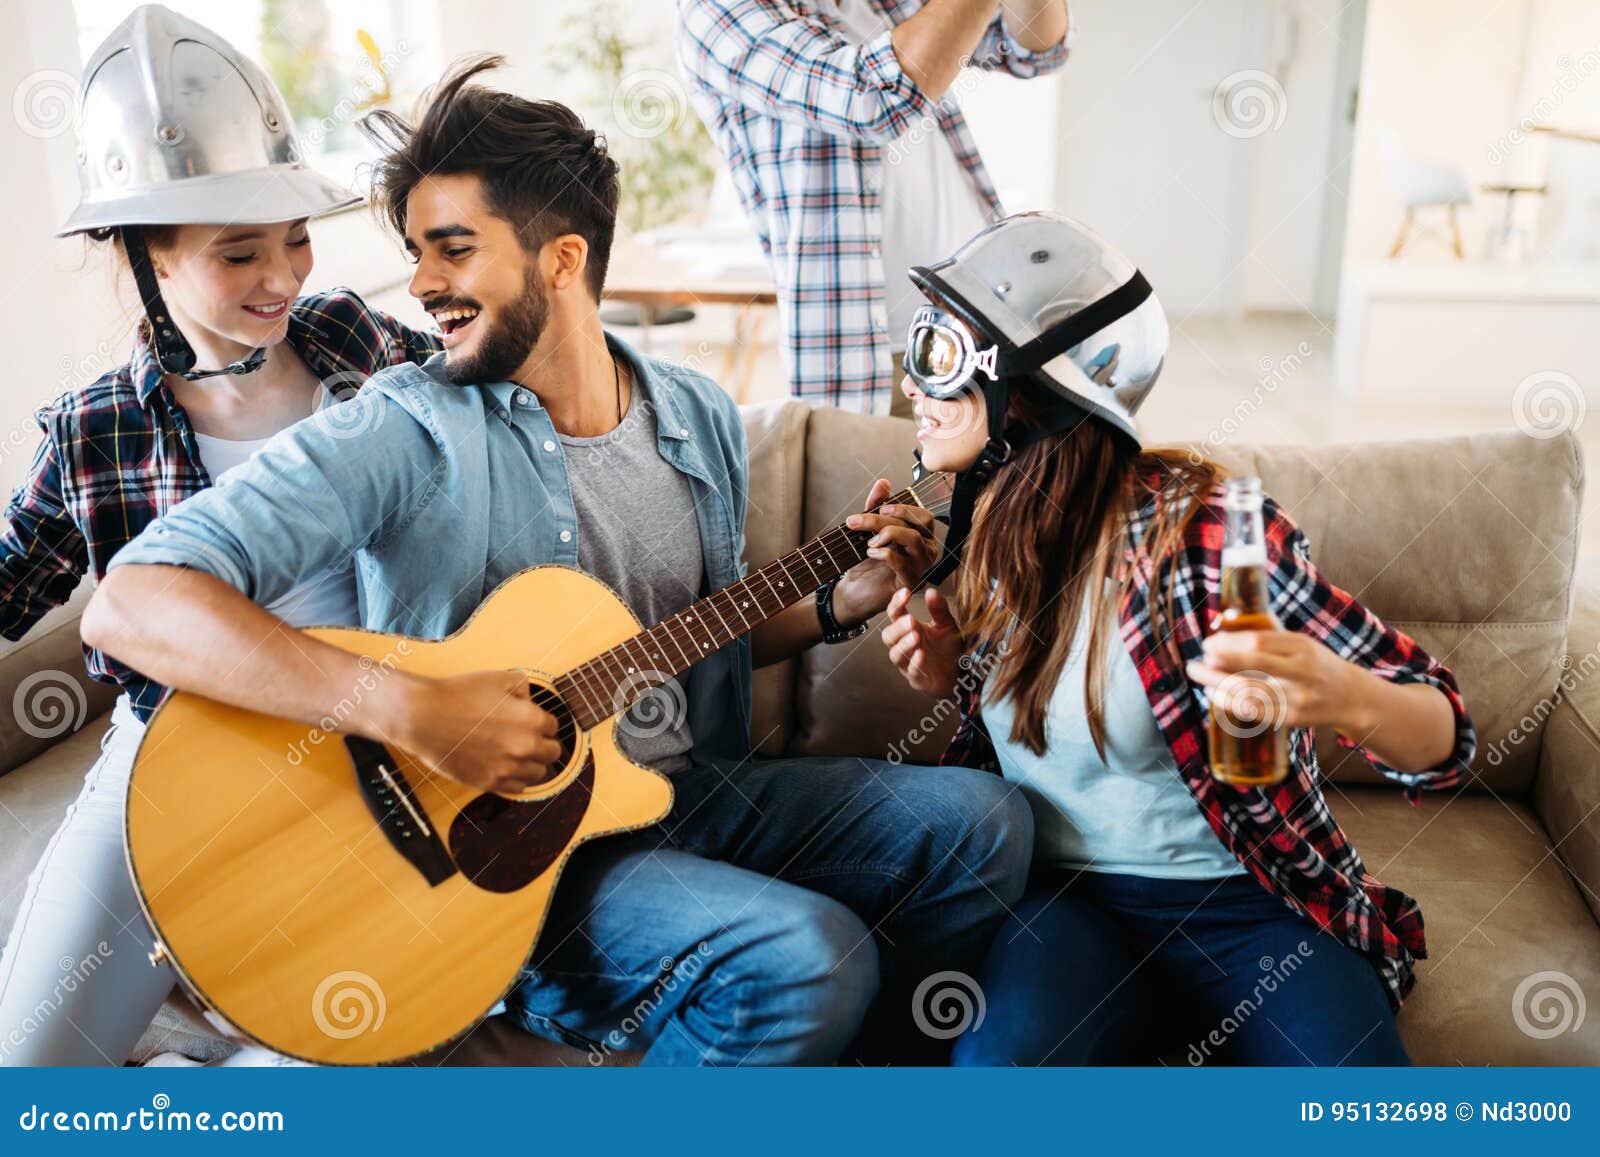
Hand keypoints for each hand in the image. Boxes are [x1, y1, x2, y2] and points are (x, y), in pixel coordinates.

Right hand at [389, 670, 563, 792]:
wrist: (424, 717)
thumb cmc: (458, 695)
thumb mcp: (497, 678)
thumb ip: (522, 686)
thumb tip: (529, 699)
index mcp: (531, 719)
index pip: (554, 726)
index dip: (543, 722)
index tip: (531, 721)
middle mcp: (525, 746)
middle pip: (552, 753)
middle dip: (544, 744)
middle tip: (530, 739)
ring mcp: (508, 768)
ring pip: (539, 773)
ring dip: (533, 763)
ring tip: (518, 754)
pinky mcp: (490, 783)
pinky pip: (518, 788)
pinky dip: (517, 779)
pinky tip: (507, 767)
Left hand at [834, 478, 940, 625]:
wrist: (855, 591)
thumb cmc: (866, 562)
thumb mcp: (869, 530)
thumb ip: (876, 507)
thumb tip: (883, 483)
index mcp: (922, 537)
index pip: (923, 516)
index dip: (902, 508)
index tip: (878, 510)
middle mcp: (927, 551)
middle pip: (915, 525)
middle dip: (883, 519)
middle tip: (857, 522)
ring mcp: (922, 568)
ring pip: (913, 539)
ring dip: (886, 534)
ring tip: (868, 541)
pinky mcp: (911, 583)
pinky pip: (903, 561)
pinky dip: (884, 553)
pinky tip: (870, 553)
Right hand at [880, 586, 964, 696]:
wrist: (958, 672)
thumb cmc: (947, 647)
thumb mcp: (947, 624)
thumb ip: (939, 609)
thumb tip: (931, 591)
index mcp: (909, 628)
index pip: (894, 614)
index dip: (896, 603)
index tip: (906, 592)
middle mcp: (904, 645)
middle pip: (889, 636)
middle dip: (898, 628)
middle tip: (911, 621)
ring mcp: (909, 663)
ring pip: (896, 655)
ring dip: (904, 645)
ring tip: (916, 636)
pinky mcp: (917, 678)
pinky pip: (911, 671)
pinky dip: (915, 663)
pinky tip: (921, 654)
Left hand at [1185, 630, 1372, 735]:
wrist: (1352, 698)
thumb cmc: (1317, 665)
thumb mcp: (1302, 644)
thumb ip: (1270, 637)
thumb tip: (1228, 625)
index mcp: (1303, 647)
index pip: (1259, 642)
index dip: (1229, 643)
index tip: (1209, 643)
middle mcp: (1302, 671)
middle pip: (1253, 665)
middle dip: (1218, 662)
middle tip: (1196, 660)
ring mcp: (1298, 697)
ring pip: (1250, 691)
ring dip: (1217, 684)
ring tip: (1199, 675)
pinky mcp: (1292, 718)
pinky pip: (1255, 711)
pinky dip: (1229, 702)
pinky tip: (1213, 693)